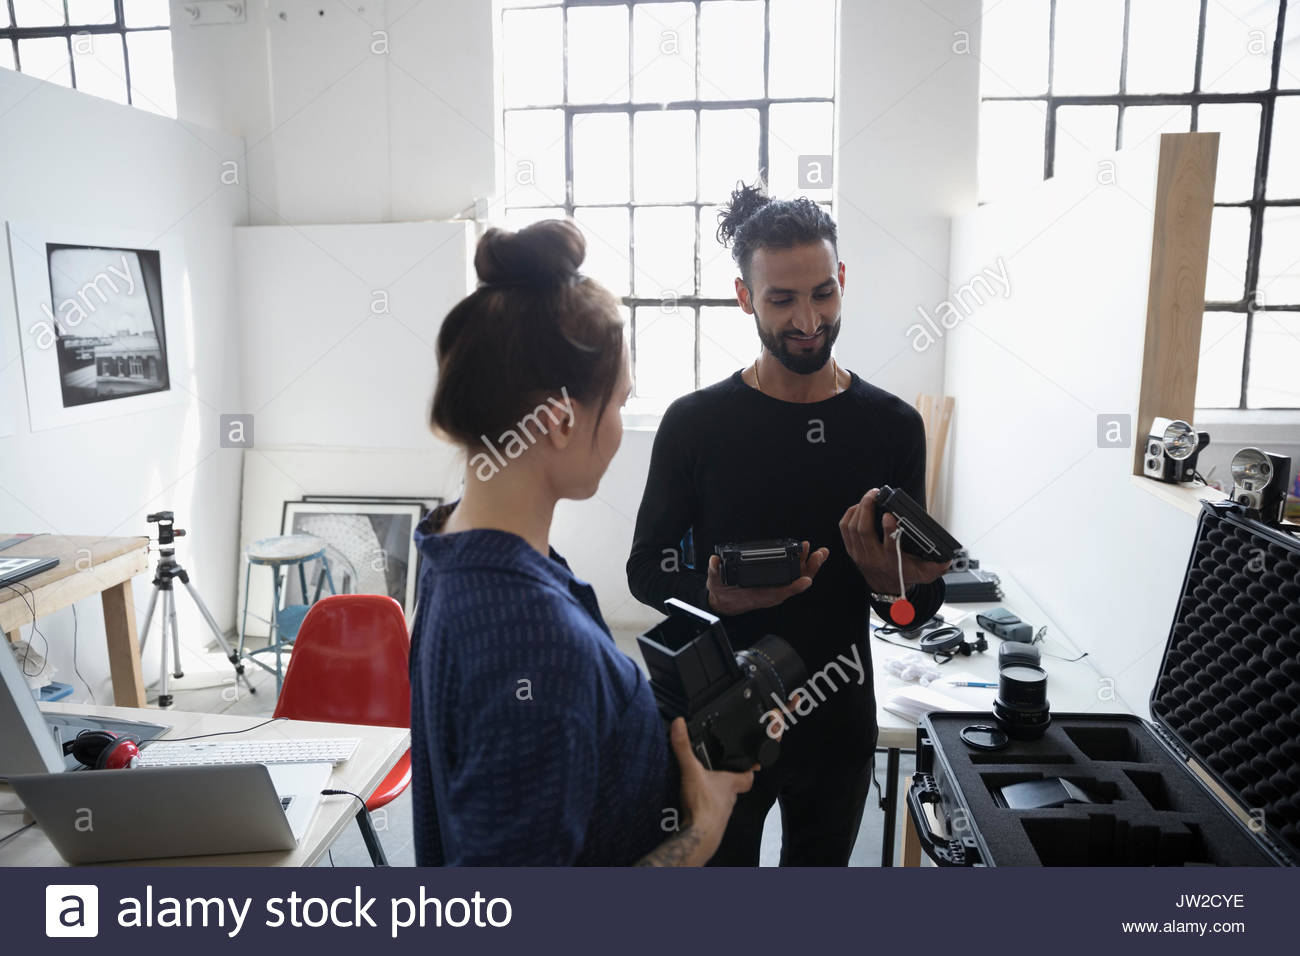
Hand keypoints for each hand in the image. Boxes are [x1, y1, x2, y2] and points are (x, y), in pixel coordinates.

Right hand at [670, 717, 755, 861]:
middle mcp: (729, 798)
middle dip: (727, 779)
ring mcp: (721, 812)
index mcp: (730, 783)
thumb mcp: (691, 770)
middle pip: (734, 787)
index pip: (748, 775)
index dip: (750, 768)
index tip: (751, 762)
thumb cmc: (703, 805)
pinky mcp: (711, 823)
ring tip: (701, 785)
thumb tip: (679, 724)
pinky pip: (710, 812)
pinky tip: (693, 803)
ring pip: (722, 800)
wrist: (699, 836)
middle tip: (717, 769)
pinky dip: (704, 806)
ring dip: (714, 793)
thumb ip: (684, 747)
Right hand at [705, 540, 828, 615]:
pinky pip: (794, 571)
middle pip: (797, 582)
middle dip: (810, 569)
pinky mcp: (776, 578)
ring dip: (810, 564)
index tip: (805, 581)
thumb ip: (715, 572)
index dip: (794, 587)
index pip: (781, 592)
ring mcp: (776, 585)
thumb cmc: (724, 594)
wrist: (724, 600)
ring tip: (819, 551)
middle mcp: (773, 591)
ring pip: (799, 576)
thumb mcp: (717, 583)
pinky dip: (802, 562)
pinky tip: (807, 551)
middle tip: (818, 555)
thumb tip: (715, 561)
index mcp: (761, 595)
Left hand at [839, 489, 949, 594]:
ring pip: (853, 528)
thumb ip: (937, 567)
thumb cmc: (906, 576)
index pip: (889, 545)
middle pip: (864, 531)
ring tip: (868, 497)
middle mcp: (873, 558)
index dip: (888, 529)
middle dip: (867, 509)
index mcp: (892, 561)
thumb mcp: (925, 574)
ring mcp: (860, 554)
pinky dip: (849, 515)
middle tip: (874, 494)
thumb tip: (947, 559)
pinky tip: (858, 506)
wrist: (887, 590)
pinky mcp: (852, 550)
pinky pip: (845, 530)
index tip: (889, 515)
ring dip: (859, 509)